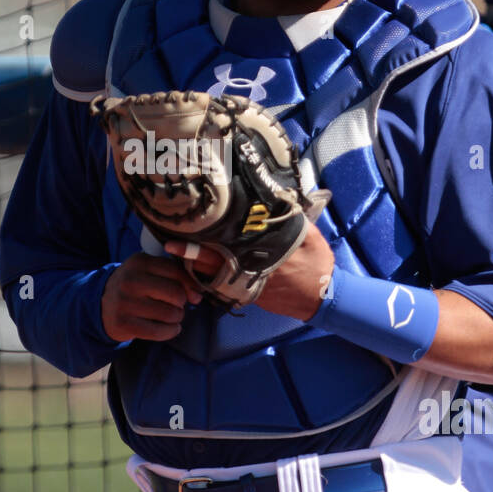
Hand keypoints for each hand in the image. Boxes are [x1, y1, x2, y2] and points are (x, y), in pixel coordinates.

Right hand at [101, 252, 202, 342]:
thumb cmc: (135, 287)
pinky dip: (170, 331)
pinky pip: (159, 331)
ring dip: (177, 318)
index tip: (191, 294)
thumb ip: (174, 276)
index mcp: (139, 262)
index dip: (190, 285)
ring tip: (171, 316)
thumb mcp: (148, 272)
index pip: (176, 272)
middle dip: (182, 303)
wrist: (102, 305)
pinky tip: (170, 328)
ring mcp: (125, 302)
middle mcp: (131, 280)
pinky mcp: (123, 323)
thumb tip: (197, 296)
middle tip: (176, 306)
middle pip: (176, 294)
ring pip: (169, 314)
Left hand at [165, 225, 334, 320]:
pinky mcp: (250, 294)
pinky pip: (224, 287)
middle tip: (170, 245)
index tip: (184, 230)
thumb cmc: (317, 262)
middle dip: (191, 254)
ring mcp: (249, 284)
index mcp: (263, 251)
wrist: (323, 297)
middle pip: (214, 261)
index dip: (204, 238)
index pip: (227, 243)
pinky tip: (196, 271)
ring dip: (197, 267)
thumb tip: (275, 194)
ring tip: (177, 256)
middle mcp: (252, 269)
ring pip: (216, 276)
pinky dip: (210, 279)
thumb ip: (290, 215)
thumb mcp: (309, 234)